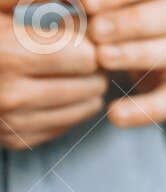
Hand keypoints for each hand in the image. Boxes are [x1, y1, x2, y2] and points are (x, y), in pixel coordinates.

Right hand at [0, 8, 106, 148]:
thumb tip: (80, 2)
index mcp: (9, 55)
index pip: (85, 57)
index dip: (87, 44)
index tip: (80, 38)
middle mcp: (12, 94)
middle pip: (90, 85)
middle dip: (91, 69)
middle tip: (80, 57)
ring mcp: (13, 122)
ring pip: (84, 109)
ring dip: (86, 90)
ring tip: (73, 73)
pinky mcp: (15, 139)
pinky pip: (64, 126)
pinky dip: (67, 110)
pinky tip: (55, 92)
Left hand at [83, 0, 165, 125]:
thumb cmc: (136, 27)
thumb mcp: (120, 10)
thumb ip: (96, 8)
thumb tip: (67, 7)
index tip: (87, 5)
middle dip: (131, 23)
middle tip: (95, 31)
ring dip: (137, 54)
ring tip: (102, 58)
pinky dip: (145, 109)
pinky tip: (116, 115)